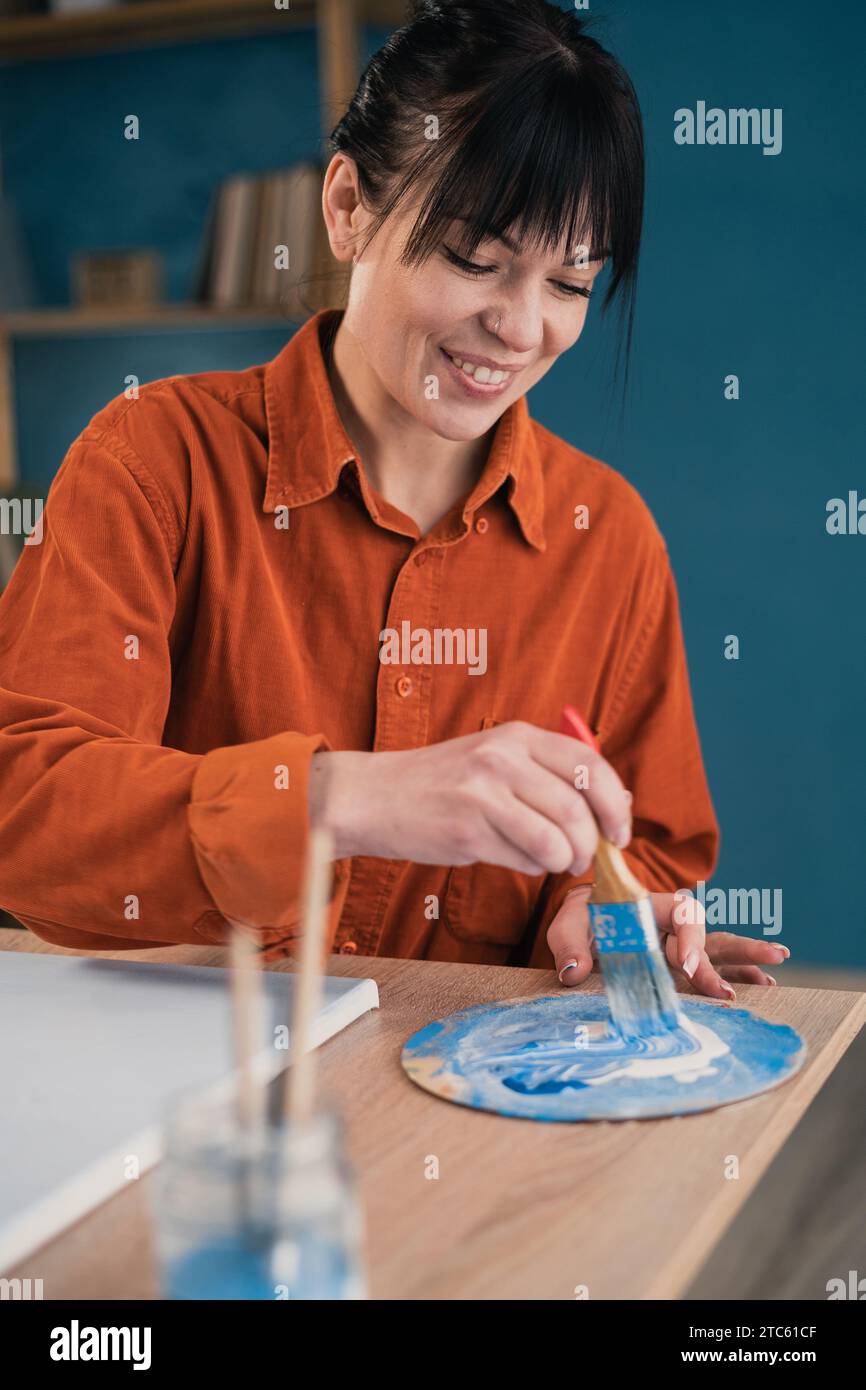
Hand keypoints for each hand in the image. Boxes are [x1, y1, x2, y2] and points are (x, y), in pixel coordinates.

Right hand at [307, 720, 631, 873]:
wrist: (373, 797)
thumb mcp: (494, 759)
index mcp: (517, 735)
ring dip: (564, 862)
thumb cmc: (441, 784)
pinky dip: (532, 867)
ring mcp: (484, 792)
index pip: (590, 764)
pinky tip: (515, 858)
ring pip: (556, 840)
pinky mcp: (468, 829)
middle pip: (578, 809)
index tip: (619, 831)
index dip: (615, 804)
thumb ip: (547, 775)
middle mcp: (503, 757)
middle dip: (590, 845)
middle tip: (582, 860)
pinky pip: (525, 859)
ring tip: (552, 863)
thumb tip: (612, 804)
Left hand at [548, 885, 790, 1000]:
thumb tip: (573, 973)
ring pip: (719, 949)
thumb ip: (568, 945)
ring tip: (776, 970)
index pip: (680, 914)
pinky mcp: (680, 961)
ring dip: (748, 959)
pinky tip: (763, 984)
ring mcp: (679, 943)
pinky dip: (737, 974)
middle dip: (737, 950)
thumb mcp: (566, 925)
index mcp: (649, 904)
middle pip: (708, 933)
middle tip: (767, 965)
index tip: (688, 966)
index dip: (689, 939)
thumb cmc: (581, 918)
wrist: (586, 918)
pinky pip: (713, 966)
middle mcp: (670, 923)